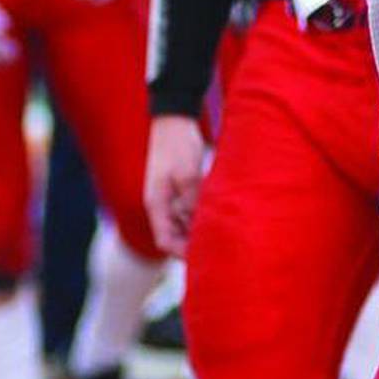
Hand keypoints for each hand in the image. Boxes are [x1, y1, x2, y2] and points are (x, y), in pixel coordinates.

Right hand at [143, 114, 205, 255]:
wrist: (173, 117)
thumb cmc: (177, 145)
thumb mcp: (188, 175)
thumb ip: (193, 202)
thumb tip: (201, 226)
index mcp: (156, 204)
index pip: (165, 241)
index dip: (182, 254)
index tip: (203, 260)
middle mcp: (161, 204)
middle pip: (175, 236)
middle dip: (193, 245)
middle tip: (219, 252)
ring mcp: (170, 196)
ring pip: (183, 224)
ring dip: (198, 230)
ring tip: (222, 236)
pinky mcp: (179, 187)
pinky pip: (188, 210)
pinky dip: (200, 215)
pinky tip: (218, 216)